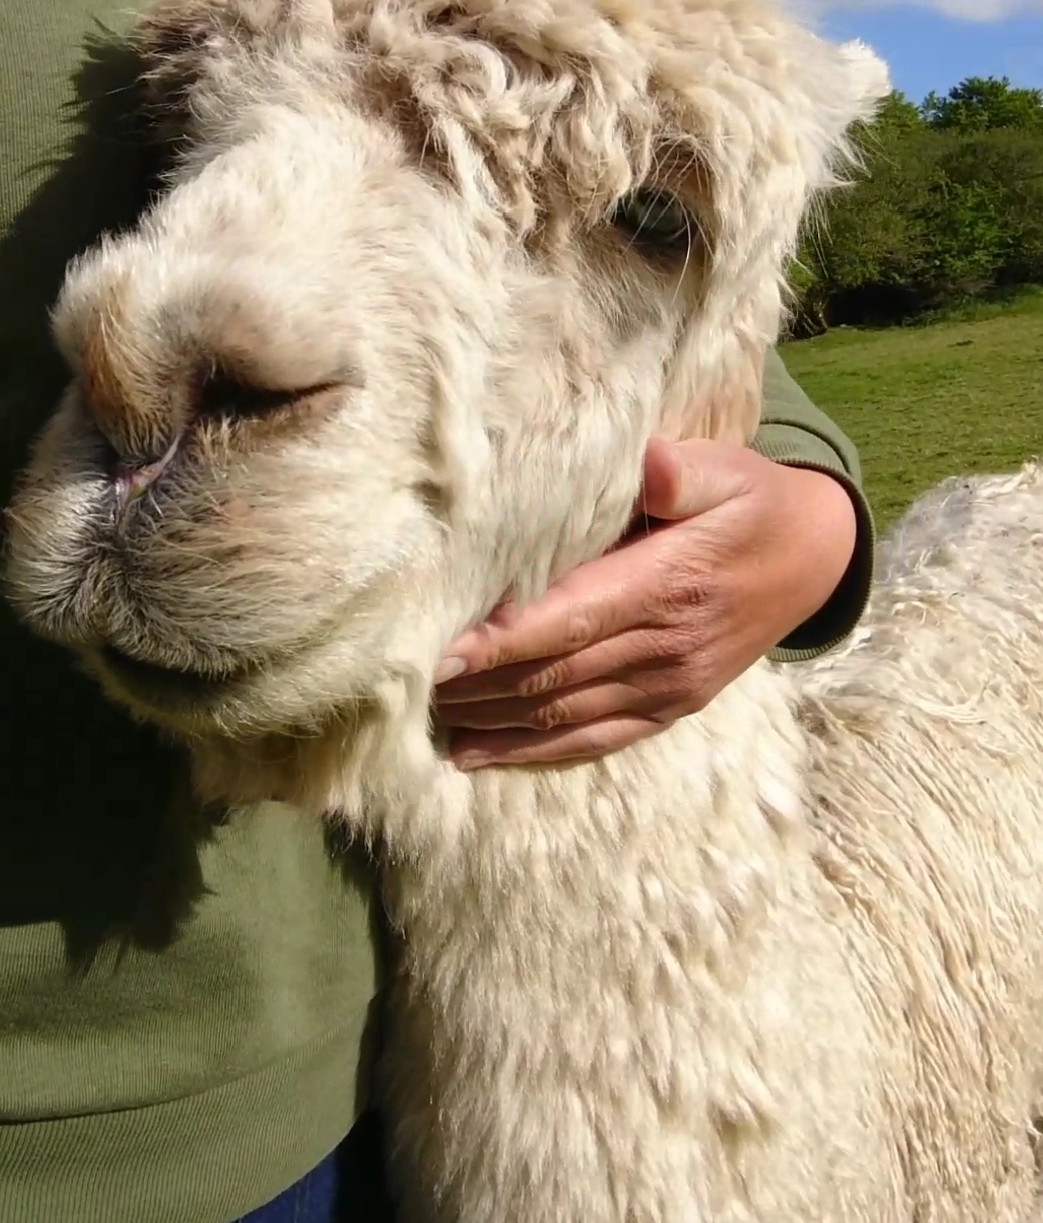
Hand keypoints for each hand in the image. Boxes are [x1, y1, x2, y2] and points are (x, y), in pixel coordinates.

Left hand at [434, 437, 856, 768]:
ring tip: (427, 717)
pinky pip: (595, 740)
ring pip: (564, 714)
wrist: (815, 561)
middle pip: (554, 674)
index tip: (442, 651)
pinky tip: (478, 756)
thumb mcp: (730, 469)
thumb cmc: (753, 504)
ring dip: (493, 721)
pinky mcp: (670, 709)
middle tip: (408, 684)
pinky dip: (534, 754)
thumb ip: (683, 471)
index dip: (503, 641)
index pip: (571, 619)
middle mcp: (666, 646)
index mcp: (670, 584)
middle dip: (479, 685)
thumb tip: (647, 465)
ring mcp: (669, 687)